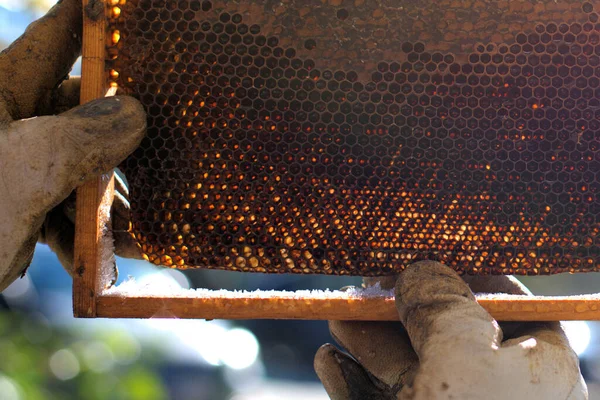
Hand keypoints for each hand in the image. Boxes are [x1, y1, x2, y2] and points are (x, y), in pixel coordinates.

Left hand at [0, 0, 145, 290]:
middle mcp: (11, 122)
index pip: (56, 39)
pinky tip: (109, 250)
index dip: (94, 20)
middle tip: (158, 154)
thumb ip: (82, 138)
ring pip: (83, 165)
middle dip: (122, 136)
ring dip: (110, 198)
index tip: (129, 9)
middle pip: (84, 110)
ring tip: (133, 228)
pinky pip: (68, 207)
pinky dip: (90, 229)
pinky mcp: (20, 206)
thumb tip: (134, 113)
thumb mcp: (19, 172)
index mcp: (0, 92)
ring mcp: (17, 166)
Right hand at [314, 261, 587, 399]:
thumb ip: (443, 306)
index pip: (500, 300)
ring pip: (402, 367)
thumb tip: (421, 270)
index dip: (457, 271)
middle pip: (439, 330)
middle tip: (364, 282)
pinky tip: (328, 361)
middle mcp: (490, 390)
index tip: (417, 249)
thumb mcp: (466, 358)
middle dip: (397, 304)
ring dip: (366, 339)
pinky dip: (349, 381)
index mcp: (531, 367)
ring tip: (338, 314)